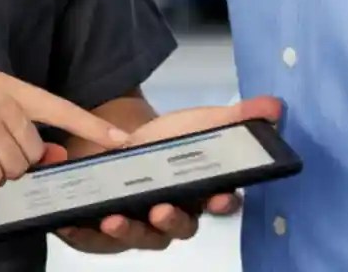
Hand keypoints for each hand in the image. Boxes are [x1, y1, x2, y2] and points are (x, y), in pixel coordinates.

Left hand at [54, 95, 282, 253]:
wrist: (119, 143)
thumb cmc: (167, 140)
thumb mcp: (200, 123)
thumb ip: (235, 117)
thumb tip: (275, 106)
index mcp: (203, 194)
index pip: (221, 205)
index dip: (222, 203)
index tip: (219, 196)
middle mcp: (176, 216)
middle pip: (181, 228)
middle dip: (172, 221)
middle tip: (161, 209)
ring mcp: (142, 227)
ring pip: (142, 237)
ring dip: (129, 231)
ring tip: (115, 217)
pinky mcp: (107, 232)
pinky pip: (97, 240)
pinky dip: (86, 234)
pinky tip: (72, 225)